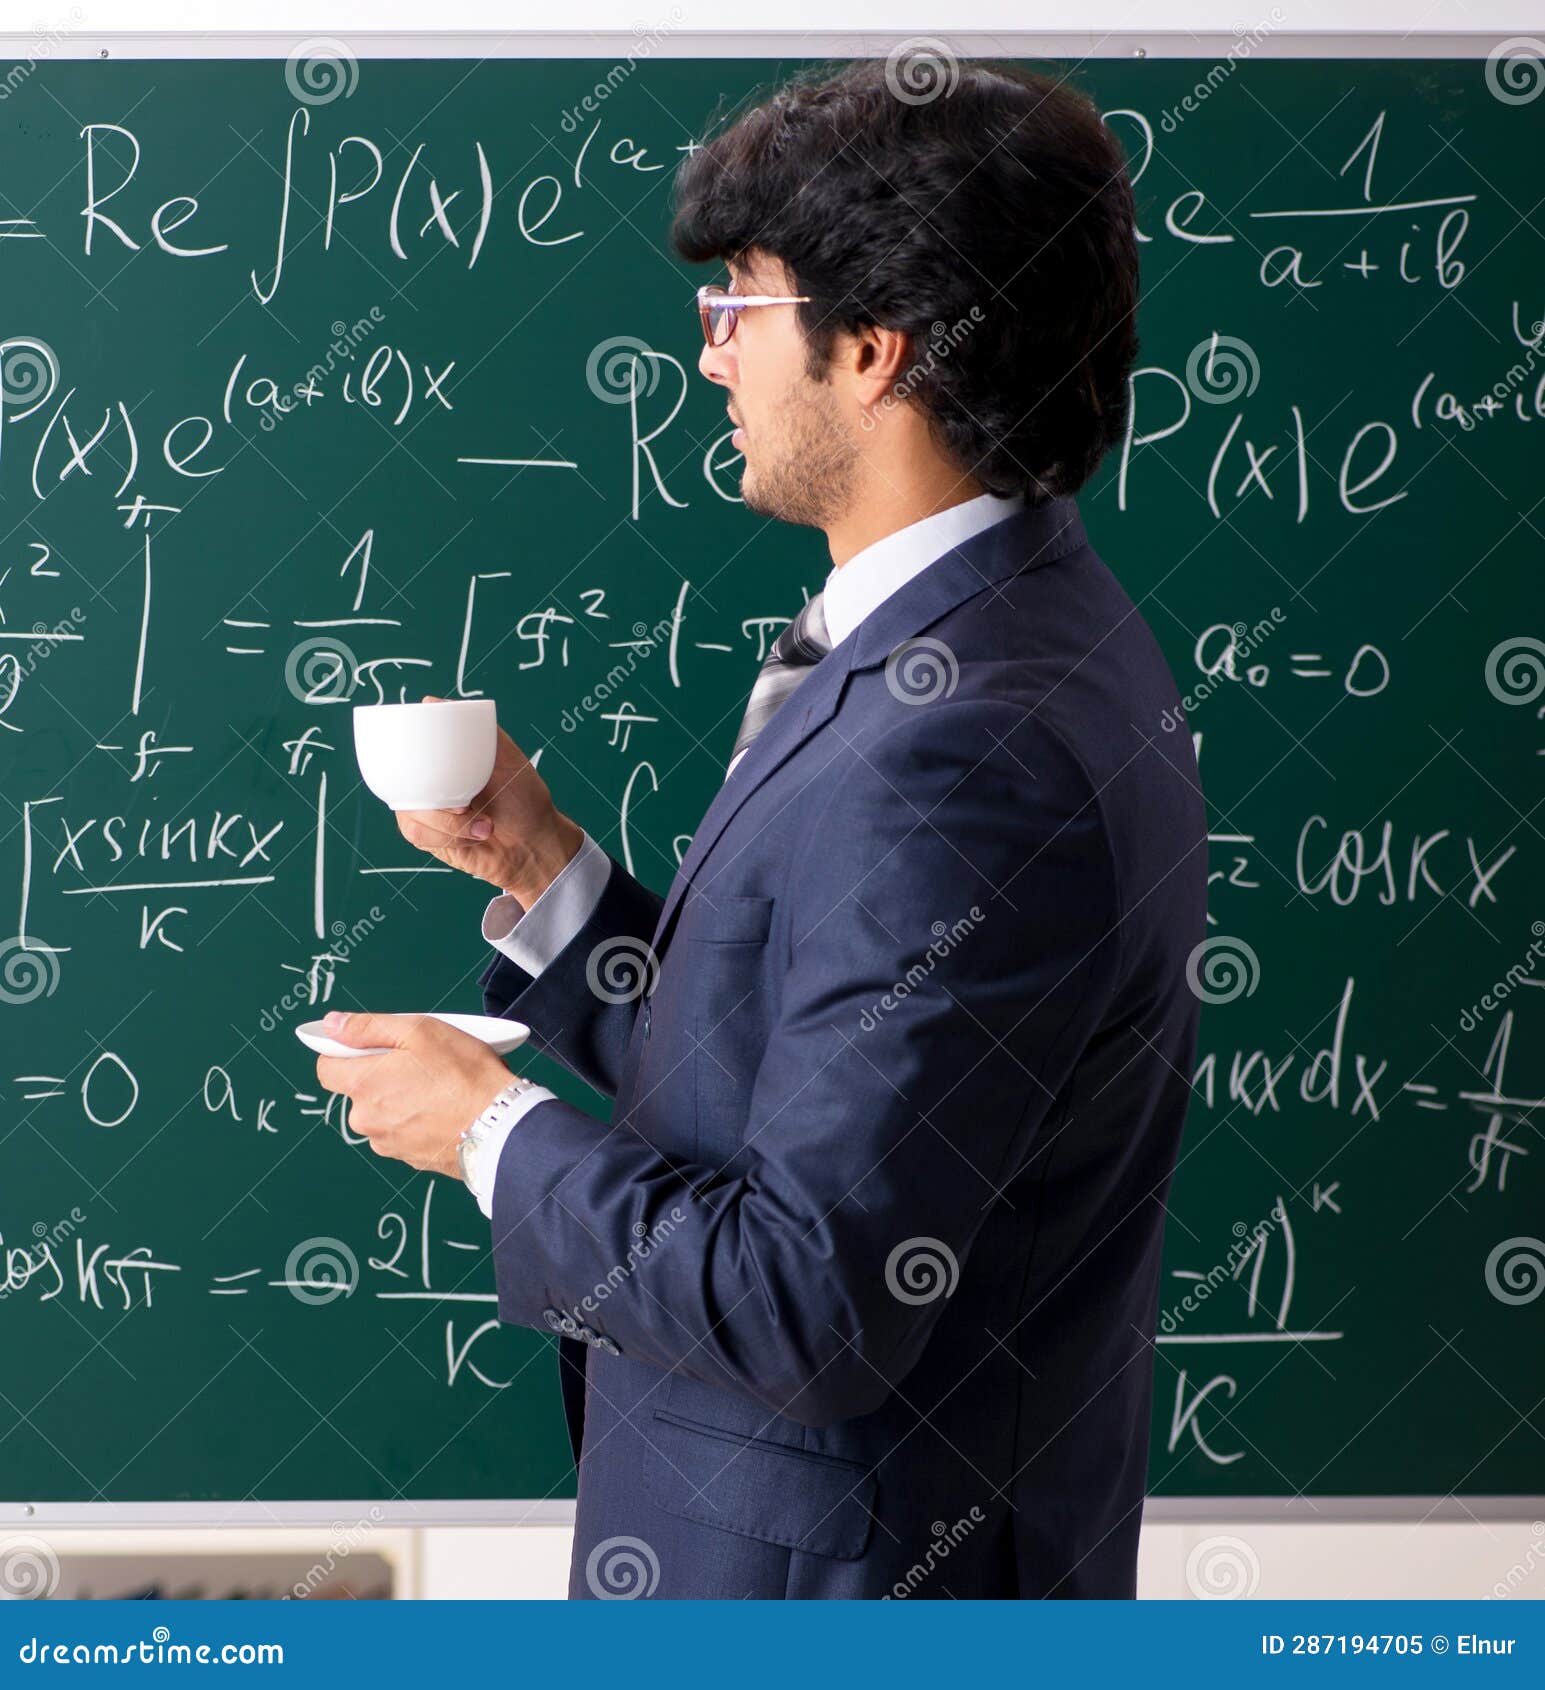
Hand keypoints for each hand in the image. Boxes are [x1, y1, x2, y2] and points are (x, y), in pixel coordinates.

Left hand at [314, 1010, 514, 1177]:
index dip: (344, 1052)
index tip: (369, 1045)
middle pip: (358, 1090)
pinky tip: (444, 1109)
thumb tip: (331, 1025)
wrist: (500, 1125)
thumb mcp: (419, 1032)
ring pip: (382, 1112)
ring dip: (399, 1099)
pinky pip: (403, 1132)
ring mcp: (387, 1143)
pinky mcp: (409, 1159)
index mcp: (363, 1084)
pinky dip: (416, 1120)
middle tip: (419, 1063)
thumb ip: (368, 1027)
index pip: (326, 1067)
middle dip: (381, 1075)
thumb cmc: (464, 1074)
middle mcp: (366, 1119)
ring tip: (438, 1088)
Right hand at [394, 695, 582, 905]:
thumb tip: (430, 702)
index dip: (410, 760)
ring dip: (450, 824)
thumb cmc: (523, 798)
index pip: (407, 752)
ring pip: (412, 813)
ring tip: (483, 823)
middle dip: (437, 800)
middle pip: (404, 783)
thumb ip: (480, 729)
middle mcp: (429, 783)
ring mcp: (426, 811)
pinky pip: (420, 835)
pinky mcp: (428, 838)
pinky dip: (449, 839)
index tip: (441, 775)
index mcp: (443, 761)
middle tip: (468, 805)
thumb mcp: (508, 756)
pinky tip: (474, 837)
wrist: (533, 845)